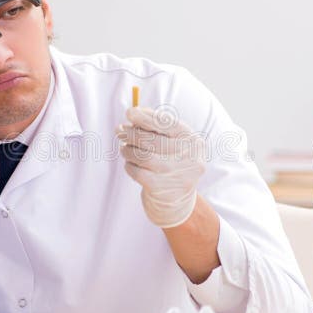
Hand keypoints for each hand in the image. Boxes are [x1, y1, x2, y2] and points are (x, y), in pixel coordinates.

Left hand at [117, 106, 205, 228]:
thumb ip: (158, 126)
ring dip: (128, 150)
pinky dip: (129, 165)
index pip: (167, 124)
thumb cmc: (171, 163)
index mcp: (193, 141)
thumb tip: (136, 111)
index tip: (130, 112)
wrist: (176, 201)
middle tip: (119, 130)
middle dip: (131, 133)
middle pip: (152, 140)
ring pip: (142, 156)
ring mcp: (175, 174)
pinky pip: (137, 171)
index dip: (146, 117)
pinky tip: (130, 164)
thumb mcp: (173, 143)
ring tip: (124, 148)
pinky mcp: (161, 188)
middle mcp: (189, 157)